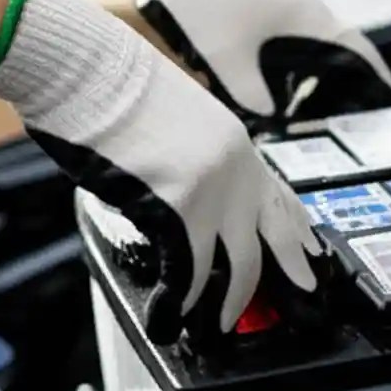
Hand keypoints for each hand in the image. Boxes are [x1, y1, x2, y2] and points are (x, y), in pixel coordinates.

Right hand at [0, 0, 321, 339]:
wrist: (83, 69)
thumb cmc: (108, 84)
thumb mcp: (172, 116)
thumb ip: (190, 156)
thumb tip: (181, 195)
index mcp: (233, 138)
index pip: (279, 193)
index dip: (294, 229)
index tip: (307, 252)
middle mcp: (234, 163)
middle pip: (270, 234)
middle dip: (281, 273)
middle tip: (292, 296)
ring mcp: (212, 186)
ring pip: (239, 263)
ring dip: (228, 300)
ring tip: (217, 322)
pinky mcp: (179, 207)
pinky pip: (190, 270)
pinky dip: (182, 299)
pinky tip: (172, 311)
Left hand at [77, 0, 390, 123]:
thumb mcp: (226, 56)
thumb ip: (251, 98)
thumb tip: (271, 125)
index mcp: (310, 19)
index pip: (360, 55)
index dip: (378, 84)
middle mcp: (300, 12)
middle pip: (330, 61)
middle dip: (333, 96)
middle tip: (334, 135)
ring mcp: (273, 10)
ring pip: (295, 57)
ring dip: (295, 87)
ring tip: (291, 125)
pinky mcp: (246, 11)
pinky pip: (268, 51)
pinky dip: (268, 75)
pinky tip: (247, 98)